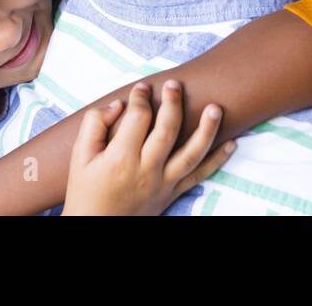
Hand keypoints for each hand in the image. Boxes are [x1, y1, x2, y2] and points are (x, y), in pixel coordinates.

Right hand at [62, 79, 234, 214]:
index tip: (142, 88)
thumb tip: (117, 105)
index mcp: (121, 159)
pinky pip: (199, 176)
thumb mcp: (80, 157)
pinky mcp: (172, 194)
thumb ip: (94, 125)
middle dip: (173, 103)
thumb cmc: (85, 191)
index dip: (141, 98)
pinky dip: (217, 160)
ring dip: (207, 130)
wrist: (94, 227)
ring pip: (191, 154)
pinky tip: (232, 143)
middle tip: (175, 84)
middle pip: (167, 131)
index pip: (138, 119)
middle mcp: (146, 171)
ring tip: (216, 108)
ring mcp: (162, 184)